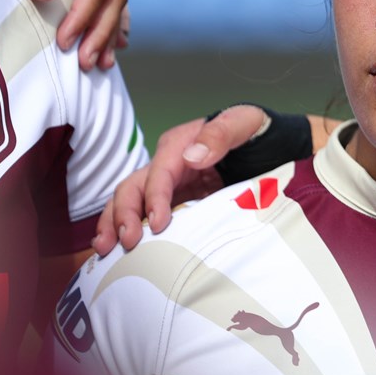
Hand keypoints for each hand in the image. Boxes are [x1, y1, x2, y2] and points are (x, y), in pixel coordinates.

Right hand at [92, 106, 269, 254]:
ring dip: (115, 224)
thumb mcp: (245, 123)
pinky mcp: (175, 203)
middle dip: (123, 214)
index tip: (159, 223)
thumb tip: (193, 156)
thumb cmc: (256, 133)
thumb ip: (221, 134)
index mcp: (179, 145)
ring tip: (105, 250)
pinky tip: (118, 251)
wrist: (270, 145)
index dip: (154, 197)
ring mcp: (168, 186)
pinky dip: (130, 230)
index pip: (159, 172)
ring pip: (130, 203)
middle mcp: (166, 165)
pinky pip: (146, 216)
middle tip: (126, 243)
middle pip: (132, 187)